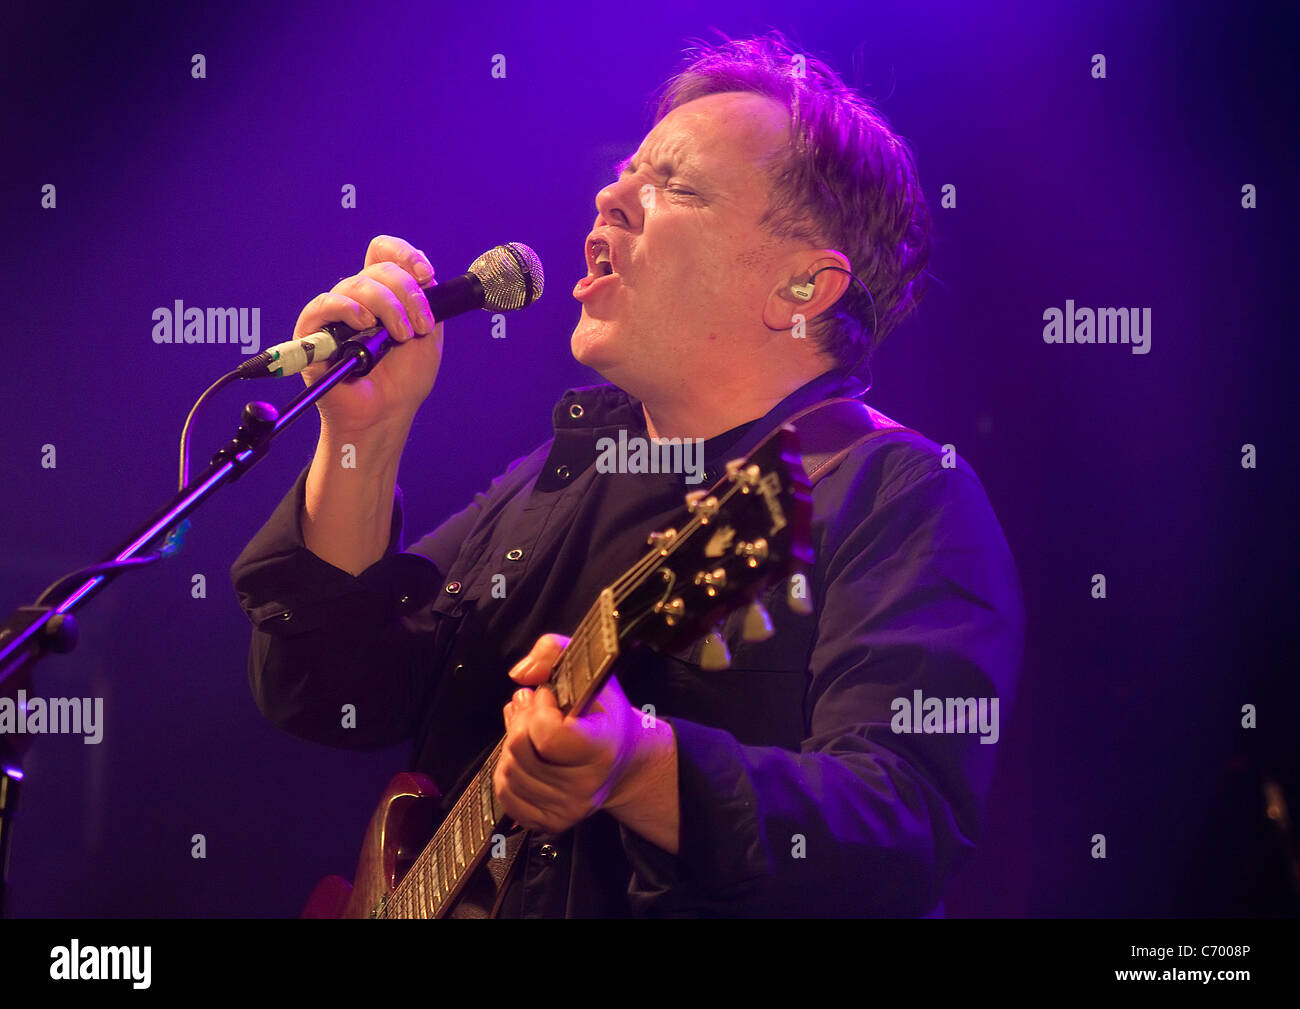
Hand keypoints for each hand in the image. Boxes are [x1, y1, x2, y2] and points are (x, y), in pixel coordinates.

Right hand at [293, 234, 443, 435]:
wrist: (387, 412)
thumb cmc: (405, 379)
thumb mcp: (430, 333)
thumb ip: (428, 300)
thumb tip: (422, 273)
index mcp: (383, 293)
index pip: (383, 252)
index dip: (405, 255)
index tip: (426, 275)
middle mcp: (358, 298)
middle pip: (379, 268)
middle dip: (407, 293)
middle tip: (419, 326)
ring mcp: (336, 312)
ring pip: (359, 284)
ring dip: (388, 307)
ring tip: (400, 336)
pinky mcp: (313, 331)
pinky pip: (326, 303)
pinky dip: (349, 308)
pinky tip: (366, 324)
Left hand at [494, 633, 650, 833]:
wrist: (622, 761)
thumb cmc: (603, 714)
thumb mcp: (590, 671)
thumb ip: (554, 651)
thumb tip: (520, 674)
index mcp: (601, 750)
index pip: (548, 734)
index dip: (540, 707)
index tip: (550, 696)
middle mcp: (585, 787)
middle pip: (520, 750)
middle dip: (520, 720)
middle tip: (533, 706)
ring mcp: (567, 809)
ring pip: (508, 772)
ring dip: (511, 744)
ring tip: (528, 728)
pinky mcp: (549, 822)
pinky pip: (506, 795)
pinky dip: (506, 771)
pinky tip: (523, 755)